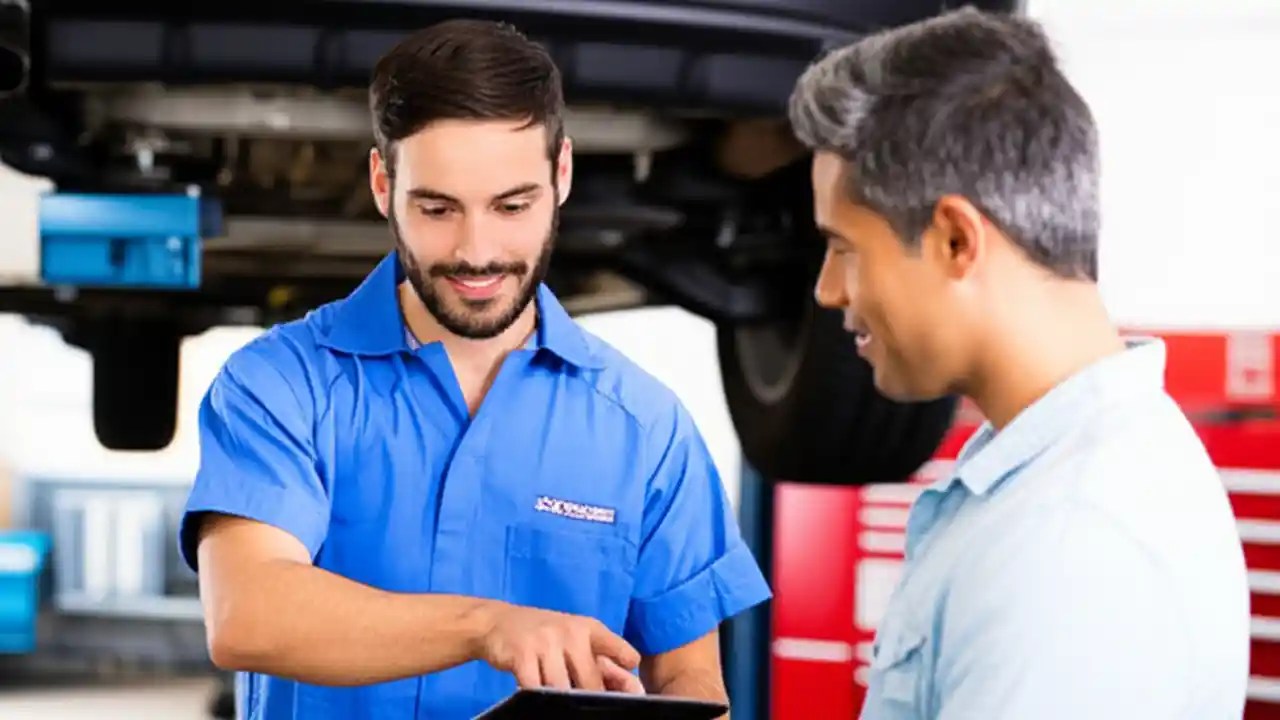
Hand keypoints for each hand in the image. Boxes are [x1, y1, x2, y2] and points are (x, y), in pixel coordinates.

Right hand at [478, 602, 640, 690]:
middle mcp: (570, 632)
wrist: (496, 621)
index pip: (619, 651)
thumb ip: (600, 660)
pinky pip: (535, 689)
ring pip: (562, 689)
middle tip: (581, 704)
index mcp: (588, 628)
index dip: (626, 677)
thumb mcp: (573, 638)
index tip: (629, 694)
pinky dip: (536, 696)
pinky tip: (535, 694)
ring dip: (559, 699)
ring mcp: (545, 642)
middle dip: (587, 699)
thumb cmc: (542, 636)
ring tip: (556, 699)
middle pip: (590, 682)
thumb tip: (632, 688)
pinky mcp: (522, 655)